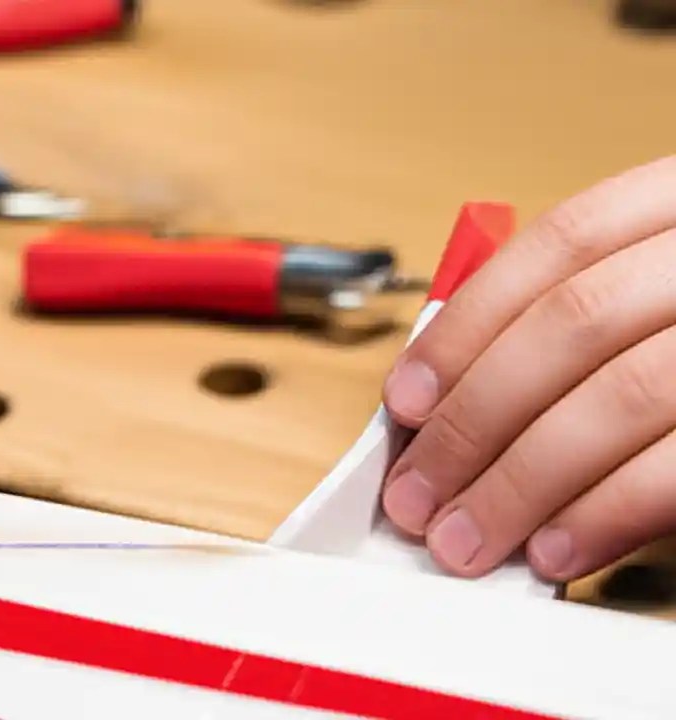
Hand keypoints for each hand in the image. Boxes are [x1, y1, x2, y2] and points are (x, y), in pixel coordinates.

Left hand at [380, 155, 675, 581]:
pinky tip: (558, 548)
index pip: (557, 249)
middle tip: (418, 494)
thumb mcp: (658, 293)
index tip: (406, 400)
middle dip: (476, 422)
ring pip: (627, 393)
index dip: (466, 329)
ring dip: (525, 479)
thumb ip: (583, 324)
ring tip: (469, 536)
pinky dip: (610, 511)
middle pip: (576, 327)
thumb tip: (453, 401)